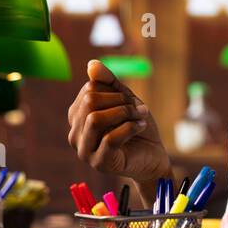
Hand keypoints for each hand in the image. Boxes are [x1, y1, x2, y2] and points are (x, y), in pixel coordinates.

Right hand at [66, 60, 170, 182]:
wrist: (153, 158)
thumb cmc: (137, 129)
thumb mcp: (126, 101)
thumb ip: (109, 83)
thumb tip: (91, 64)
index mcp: (77, 117)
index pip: (89, 89)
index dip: (115, 90)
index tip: (132, 101)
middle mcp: (75, 134)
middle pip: (90, 102)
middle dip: (120, 101)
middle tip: (139, 109)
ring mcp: (84, 151)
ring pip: (96, 120)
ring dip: (125, 114)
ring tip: (141, 117)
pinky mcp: (99, 163)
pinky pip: (110, 138)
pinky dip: (130, 128)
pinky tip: (141, 126)